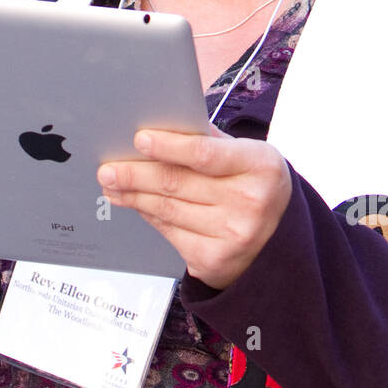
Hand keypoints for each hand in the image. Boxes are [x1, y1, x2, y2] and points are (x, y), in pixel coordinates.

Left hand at [98, 124, 292, 289]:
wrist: (280, 242)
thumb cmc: (256, 187)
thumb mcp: (248, 157)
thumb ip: (210, 141)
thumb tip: (159, 128)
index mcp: (261, 165)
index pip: (205, 153)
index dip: (168, 147)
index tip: (139, 139)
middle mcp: (250, 202)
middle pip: (177, 183)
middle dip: (135, 175)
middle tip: (107, 168)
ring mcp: (233, 236)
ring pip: (167, 209)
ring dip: (133, 196)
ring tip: (111, 185)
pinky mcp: (214, 260)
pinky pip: (170, 231)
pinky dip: (149, 214)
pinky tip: (135, 204)